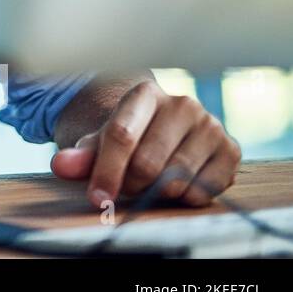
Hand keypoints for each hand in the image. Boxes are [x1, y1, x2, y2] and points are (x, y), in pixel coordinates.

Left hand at [50, 80, 240, 209]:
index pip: (121, 135)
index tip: (97, 198)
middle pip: (147, 163)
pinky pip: (204, 190)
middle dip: (131, 184)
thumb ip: (81, 155)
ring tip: (152, 182)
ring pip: (175, 179)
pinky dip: (186, 198)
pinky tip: (179, 184)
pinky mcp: (231, 150)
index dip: (106, 172)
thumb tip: (61, 165)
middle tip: (128, 186)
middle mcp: (182, 104)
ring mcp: (210, 125)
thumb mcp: (100, 142)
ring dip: (157, 193)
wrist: (166, 133)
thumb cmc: (130, 138)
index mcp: (144, 93)